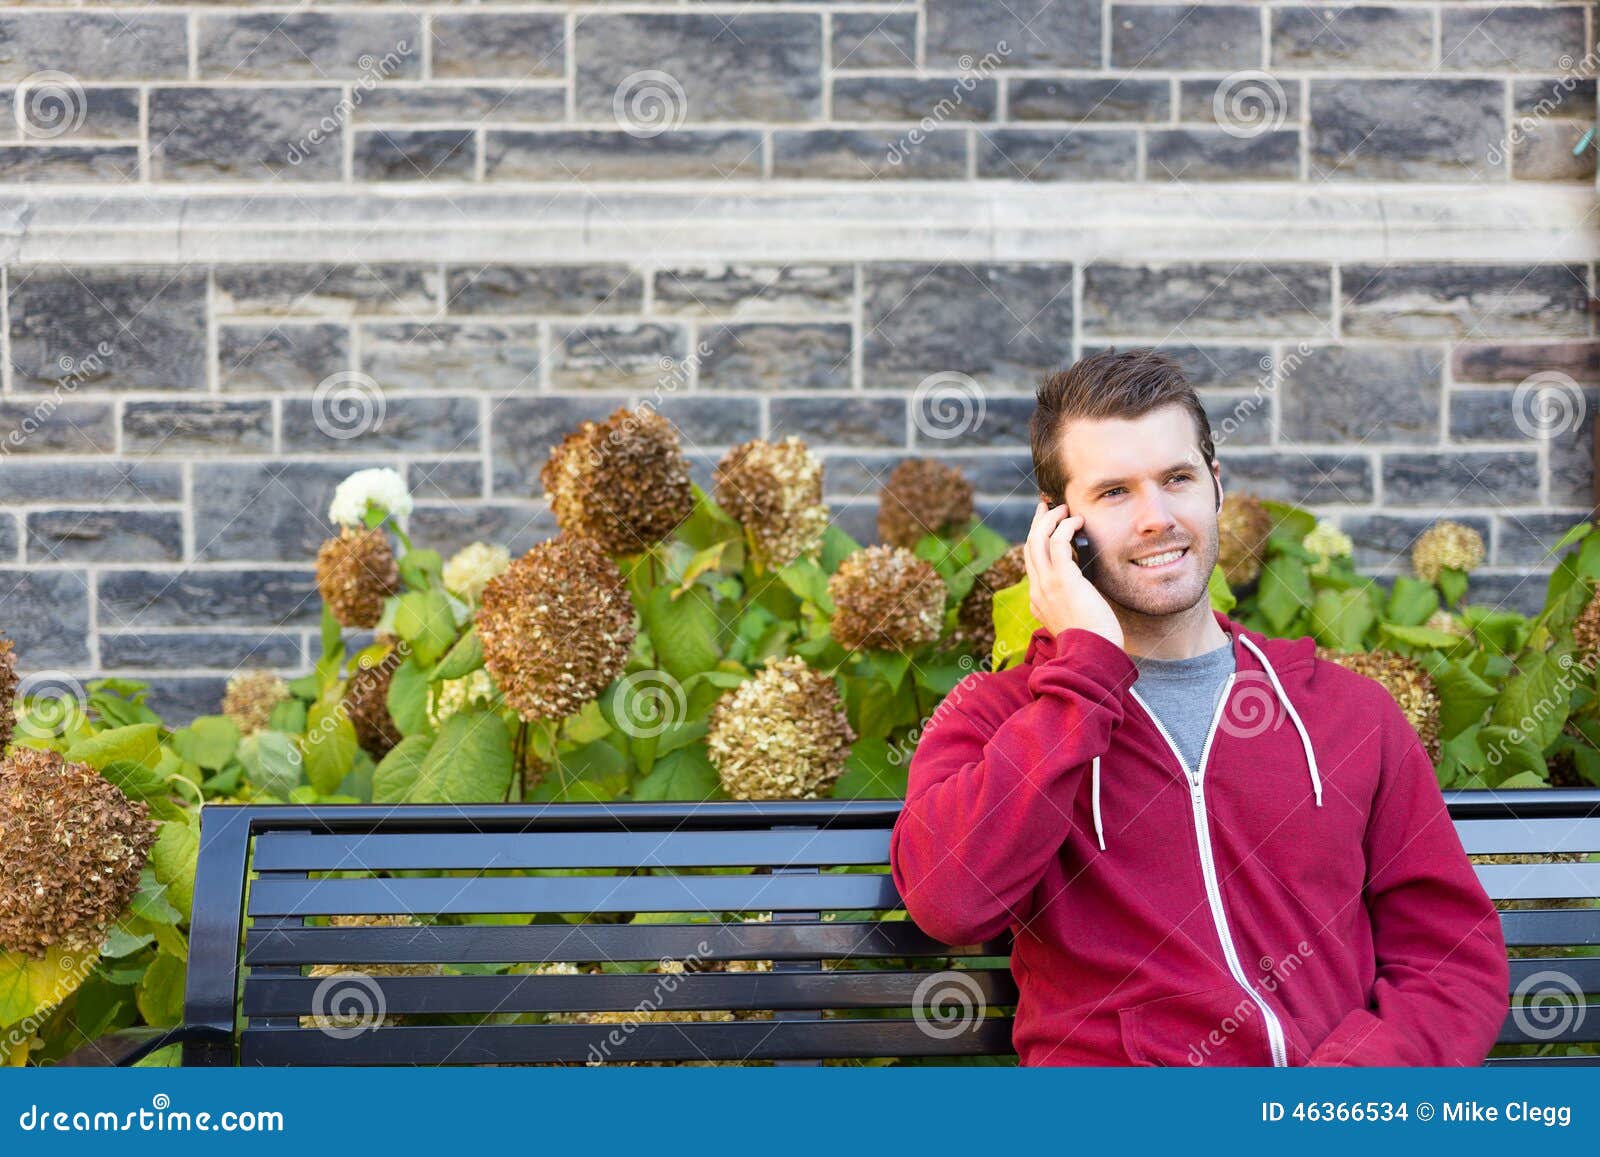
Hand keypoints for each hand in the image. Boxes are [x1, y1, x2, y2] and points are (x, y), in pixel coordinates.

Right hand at [1025, 500, 1123, 650]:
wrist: (1092, 656)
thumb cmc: (1092, 642)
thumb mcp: (1075, 622)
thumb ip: (1072, 605)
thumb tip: (1082, 591)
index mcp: (1037, 601)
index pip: (1031, 562)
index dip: (1037, 539)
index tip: (1046, 525)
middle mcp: (1037, 590)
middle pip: (1030, 546)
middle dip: (1037, 522)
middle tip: (1048, 505)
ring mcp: (1046, 585)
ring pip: (1037, 540)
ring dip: (1049, 519)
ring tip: (1065, 509)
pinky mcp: (1062, 580)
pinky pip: (1056, 543)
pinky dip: (1064, 527)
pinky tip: (1077, 521)